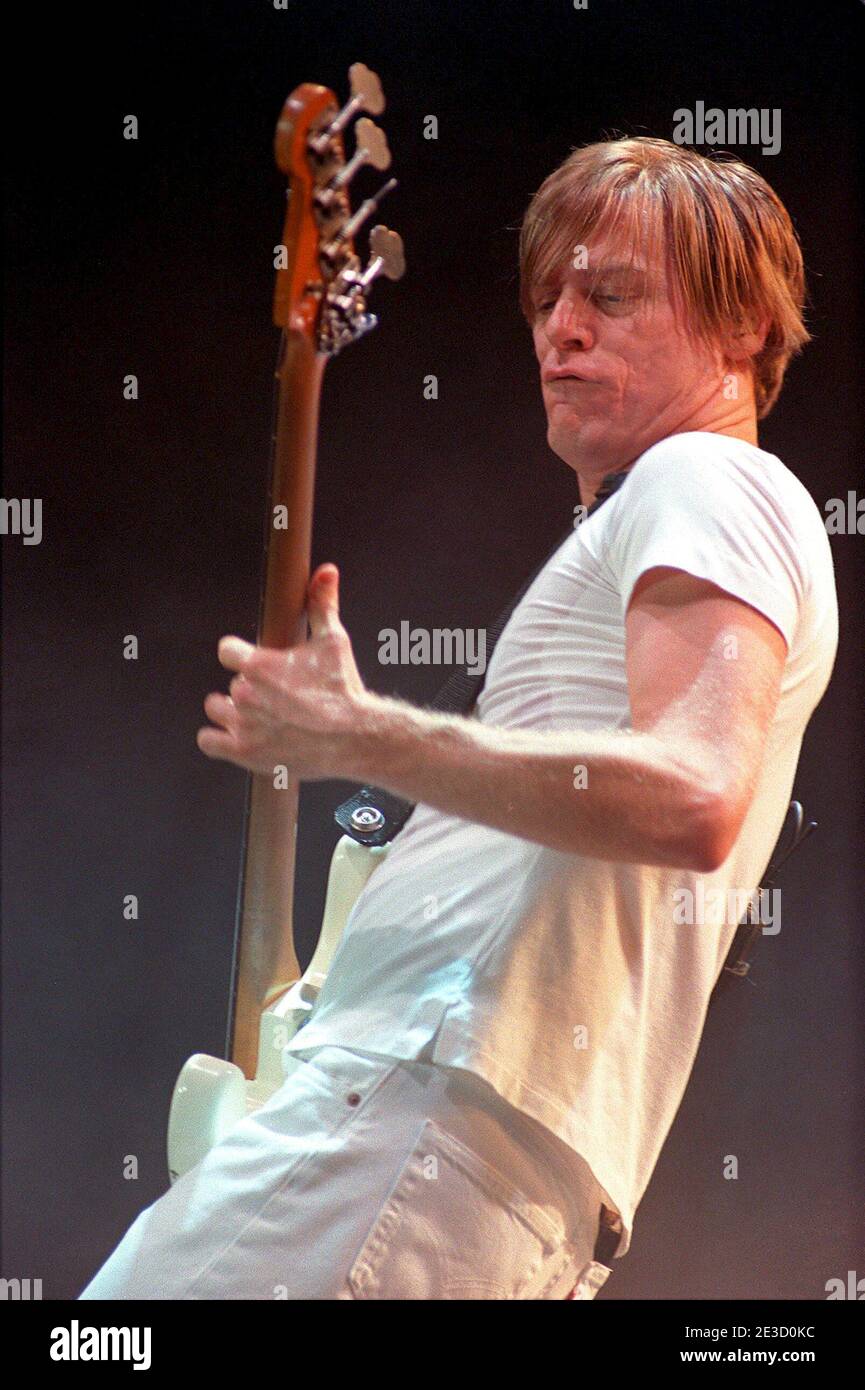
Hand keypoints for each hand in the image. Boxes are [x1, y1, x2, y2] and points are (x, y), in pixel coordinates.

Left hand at [196, 563, 371, 779]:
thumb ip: (322, 605)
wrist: (355, 737)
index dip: (240, 654)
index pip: (226, 650)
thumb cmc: (344, 689)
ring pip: (216, 708)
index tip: (254, 661)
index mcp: (259, 664)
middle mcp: (245, 694)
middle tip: (276, 695)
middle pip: (230, 682)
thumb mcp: (334, 642)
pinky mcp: (244, 753)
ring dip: (231, 711)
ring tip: (259, 714)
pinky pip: (209, 741)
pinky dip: (218, 738)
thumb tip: (327, 571)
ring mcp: (243, 726)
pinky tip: (236, 735)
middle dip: (250, 687)